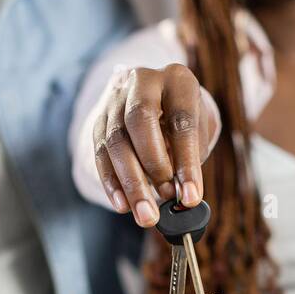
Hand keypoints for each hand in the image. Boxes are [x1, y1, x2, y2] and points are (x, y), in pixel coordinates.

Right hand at [92, 64, 216, 225]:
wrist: (154, 99)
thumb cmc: (181, 120)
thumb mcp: (196, 131)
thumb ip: (190, 159)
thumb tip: (183, 198)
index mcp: (177, 79)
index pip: (181, 121)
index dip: (186, 162)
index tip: (190, 197)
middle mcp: (142, 82)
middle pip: (140, 121)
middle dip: (154, 166)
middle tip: (166, 199)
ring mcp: (115, 100)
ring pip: (116, 141)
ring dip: (131, 182)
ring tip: (146, 214)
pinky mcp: (98, 121)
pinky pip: (100, 154)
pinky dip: (112, 183)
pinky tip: (123, 205)